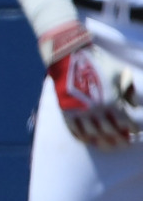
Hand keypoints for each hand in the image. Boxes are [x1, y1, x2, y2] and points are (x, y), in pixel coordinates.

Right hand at [45, 20, 142, 147]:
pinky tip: (88, 139)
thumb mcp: (119, 74)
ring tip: (107, 145)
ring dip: (101, 141)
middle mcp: (96, 109)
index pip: (125, 123)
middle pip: (110, 132)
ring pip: (92, 134)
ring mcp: (80, 111)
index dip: (132, 129)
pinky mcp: (66, 110)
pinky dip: (82, 137)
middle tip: (124, 142)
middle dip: (119, 138)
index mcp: (112, 100)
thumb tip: (135, 106)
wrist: (70, 56)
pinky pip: (74, 130)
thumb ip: (128, 91)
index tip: (134, 131)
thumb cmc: (99, 63)